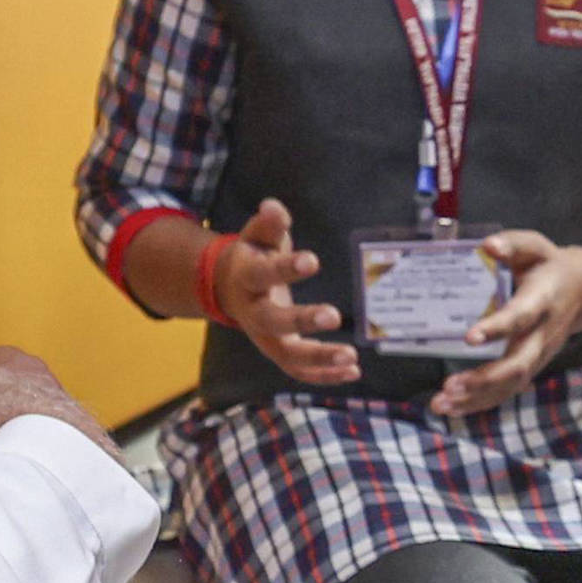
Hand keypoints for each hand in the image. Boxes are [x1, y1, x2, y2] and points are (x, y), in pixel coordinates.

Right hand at [213, 198, 355, 385]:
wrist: (229, 287)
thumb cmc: (253, 256)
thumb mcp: (257, 236)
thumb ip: (268, 223)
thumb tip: (273, 207)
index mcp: (246, 278)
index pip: (263, 274)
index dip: (286, 269)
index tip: (312, 260)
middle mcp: (253, 313)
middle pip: (273, 322)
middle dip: (302, 320)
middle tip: (334, 315)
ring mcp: (264, 338)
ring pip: (287, 356)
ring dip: (319, 359)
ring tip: (351, 357)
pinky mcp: (278, 353)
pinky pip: (298, 370)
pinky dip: (324, 375)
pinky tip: (353, 371)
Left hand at [433, 232, 581, 418]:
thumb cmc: (550, 265)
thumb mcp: (536, 246)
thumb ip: (513, 243)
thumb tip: (488, 246)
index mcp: (542, 301)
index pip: (521, 317)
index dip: (497, 328)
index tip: (470, 337)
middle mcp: (542, 334)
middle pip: (517, 365)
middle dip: (484, 379)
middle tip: (451, 385)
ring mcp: (539, 355)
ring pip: (511, 384)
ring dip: (477, 398)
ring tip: (443, 402)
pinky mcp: (531, 366)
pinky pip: (508, 390)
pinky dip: (480, 402)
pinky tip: (453, 407)